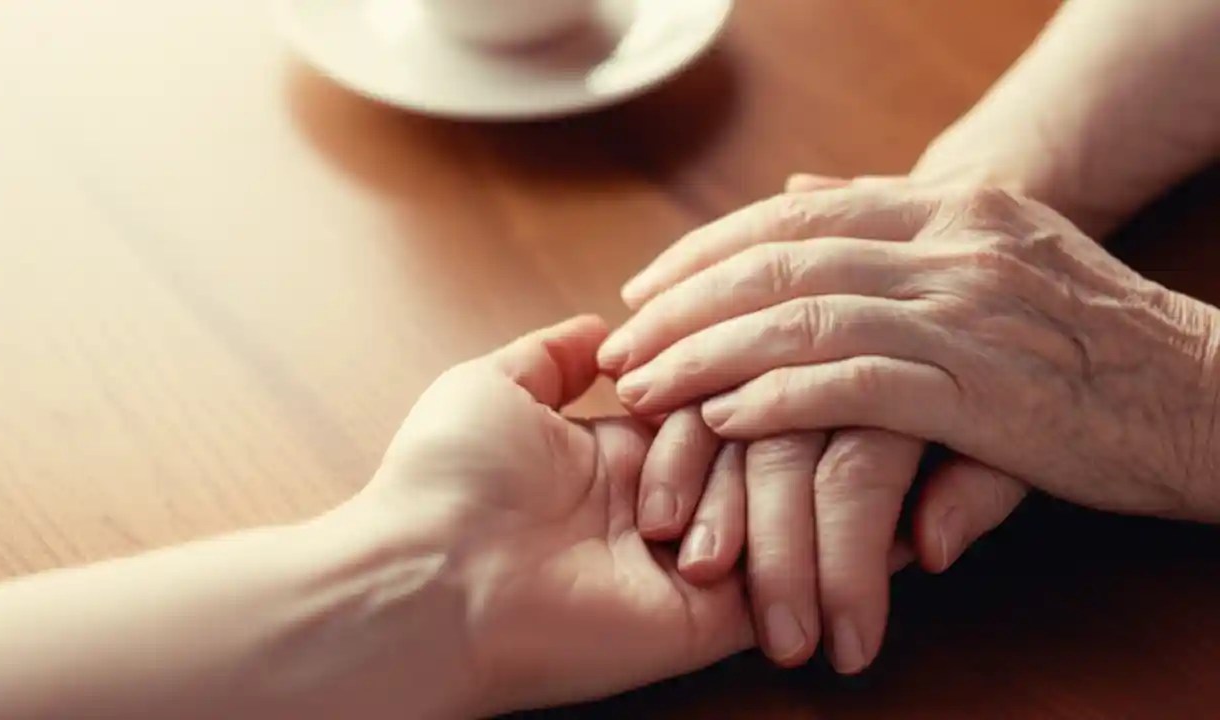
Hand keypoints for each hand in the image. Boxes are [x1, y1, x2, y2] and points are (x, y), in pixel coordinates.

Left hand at [340, 316, 750, 715]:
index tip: (666, 396)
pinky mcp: (713, 618)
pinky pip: (784, 571)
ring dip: (730, 498)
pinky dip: (775, 547)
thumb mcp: (494, 387)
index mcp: (621, 448)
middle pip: (756, 433)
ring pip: (781, 491)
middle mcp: (670, 497)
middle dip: (711, 447)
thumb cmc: (448, 480)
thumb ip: (552, 357)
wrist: (436, 578)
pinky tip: (711, 548)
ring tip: (656, 532)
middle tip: (647, 491)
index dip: (708, 381)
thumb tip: (598, 325)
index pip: (712, 391)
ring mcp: (695, 559)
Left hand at [603, 181, 1219, 521]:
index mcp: (947, 205)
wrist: (1205, 393)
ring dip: (708, 355)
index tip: (641, 289)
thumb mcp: (994, 247)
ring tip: (646, 389)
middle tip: (621, 344)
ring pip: (804, 319)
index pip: (791, 218)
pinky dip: (781, 399)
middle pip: (780, 261)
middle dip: (683, 303)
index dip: (703, 252)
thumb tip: (798, 194)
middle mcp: (949, 245)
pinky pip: (858, 386)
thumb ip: (889, 218)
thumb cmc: (1090, 333)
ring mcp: (967, 313)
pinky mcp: (985, 391)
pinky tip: (725, 418)